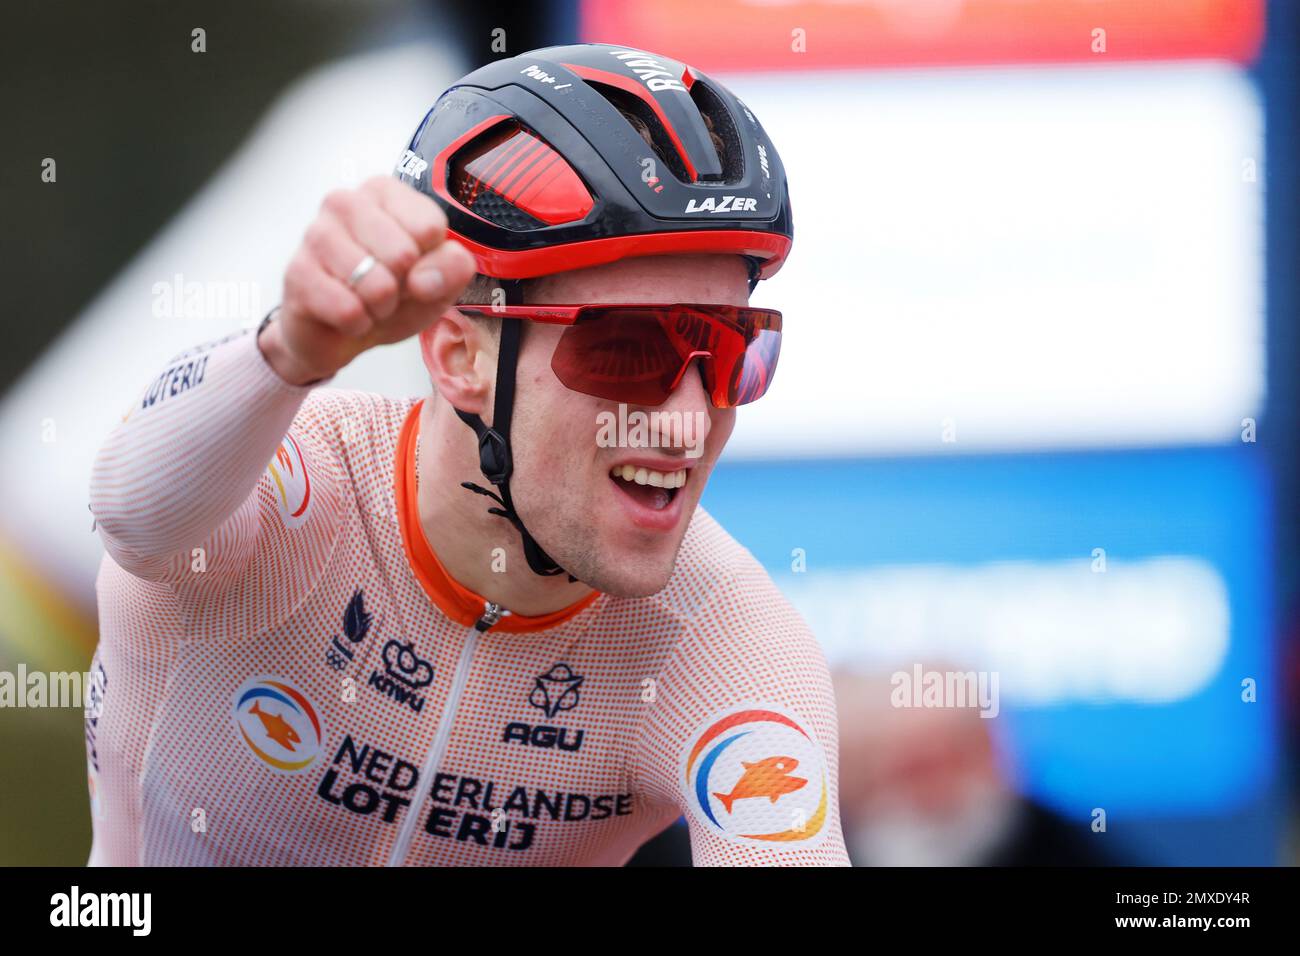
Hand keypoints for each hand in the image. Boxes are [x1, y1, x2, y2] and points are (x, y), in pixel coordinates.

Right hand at [261, 176, 476, 384]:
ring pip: (375, 284)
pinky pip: (348, 310)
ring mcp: (316, 234)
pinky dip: (358, 324)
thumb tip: (426, 277)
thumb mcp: (438, 282)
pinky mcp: (297, 272)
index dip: (431, 263)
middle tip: (388, 289)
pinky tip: (347, 315)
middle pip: (403, 254)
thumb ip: (453, 268)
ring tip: (367, 302)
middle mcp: (345, 202)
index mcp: (384, 192)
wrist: (341, 333)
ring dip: (380, 308)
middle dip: (404, 288)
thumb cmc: (392, 296)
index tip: (414, 268)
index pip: (430, 227)